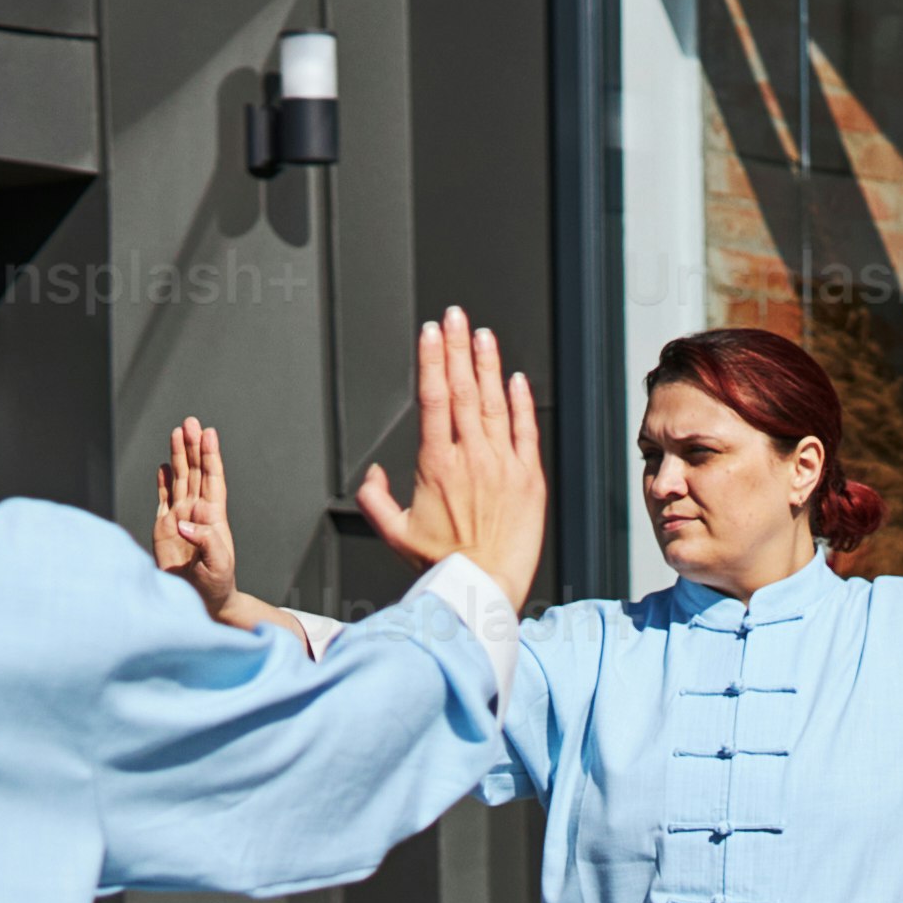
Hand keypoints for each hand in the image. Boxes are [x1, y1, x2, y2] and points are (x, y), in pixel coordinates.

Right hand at [148, 414, 256, 621]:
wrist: (202, 603)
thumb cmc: (215, 586)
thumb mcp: (217, 566)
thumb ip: (205, 542)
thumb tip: (183, 522)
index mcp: (213, 518)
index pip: (212, 480)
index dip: (210, 456)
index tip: (209, 434)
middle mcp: (197, 514)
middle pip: (196, 472)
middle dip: (194, 446)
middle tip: (191, 422)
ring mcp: (181, 518)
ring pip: (180, 479)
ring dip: (179, 456)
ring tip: (178, 432)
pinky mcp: (165, 527)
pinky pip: (164, 497)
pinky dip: (164, 481)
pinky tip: (165, 465)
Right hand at [355, 308, 547, 606]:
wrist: (485, 587)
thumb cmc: (442, 565)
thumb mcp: (395, 534)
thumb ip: (376, 500)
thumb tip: (373, 475)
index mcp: (436, 465)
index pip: (433, 398)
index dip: (432, 360)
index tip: (430, 333)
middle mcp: (470, 457)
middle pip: (462, 389)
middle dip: (457, 347)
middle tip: (454, 316)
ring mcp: (503, 465)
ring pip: (494, 402)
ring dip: (487, 364)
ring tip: (482, 334)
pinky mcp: (529, 478)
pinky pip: (526, 431)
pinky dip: (521, 402)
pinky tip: (516, 379)